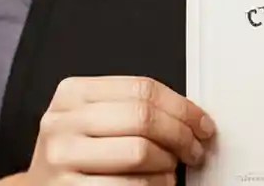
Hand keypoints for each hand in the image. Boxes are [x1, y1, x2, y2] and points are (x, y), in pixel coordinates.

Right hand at [25, 76, 215, 185]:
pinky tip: (156, 184)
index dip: (182, 107)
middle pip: (143, 117)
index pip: (142, 88)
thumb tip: (188, 116)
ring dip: (168, 165)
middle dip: (181, 135)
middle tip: (194, 148)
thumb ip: (129, 108)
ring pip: (140, 152)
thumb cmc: (75, 154)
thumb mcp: (90, 118)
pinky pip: (132, 185)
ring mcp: (63, 157)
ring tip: (169, 169)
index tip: (201, 123)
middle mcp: (63, 122)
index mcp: (73, 93)